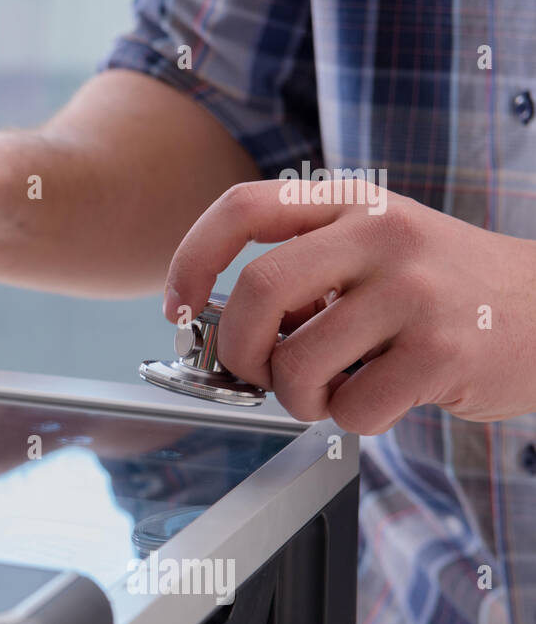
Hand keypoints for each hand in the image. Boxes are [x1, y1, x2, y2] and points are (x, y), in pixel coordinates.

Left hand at [163, 179, 535, 432]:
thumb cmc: (445, 290)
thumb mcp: (375, 250)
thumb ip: (304, 272)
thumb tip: (216, 329)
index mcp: (352, 203)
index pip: (242, 210)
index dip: (191, 261)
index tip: (178, 308)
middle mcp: (381, 234)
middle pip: (255, 292)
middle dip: (236, 349)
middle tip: (256, 371)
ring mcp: (414, 290)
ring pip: (297, 362)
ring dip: (297, 396)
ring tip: (330, 389)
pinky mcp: (443, 350)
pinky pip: (352, 407)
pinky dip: (351, 420)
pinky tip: (380, 398)